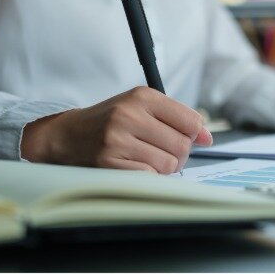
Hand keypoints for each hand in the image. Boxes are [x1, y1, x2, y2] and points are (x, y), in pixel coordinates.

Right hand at [21, 87, 212, 172]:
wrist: (67, 135)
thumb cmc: (111, 121)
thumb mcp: (141, 107)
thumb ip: (176, 118)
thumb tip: (207, 137)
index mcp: (142, 96)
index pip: (190, 120)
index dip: (194, 134)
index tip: (186, 138)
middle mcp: (129, 114)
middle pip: (182, 145)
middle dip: (179, 153)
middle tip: (163, 151)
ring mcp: (118, 139)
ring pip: (169, 163)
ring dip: (164, 167)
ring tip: (148, 158)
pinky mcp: (109, 162)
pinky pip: (150, 176)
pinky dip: (149, 176)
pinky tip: (136, 166)